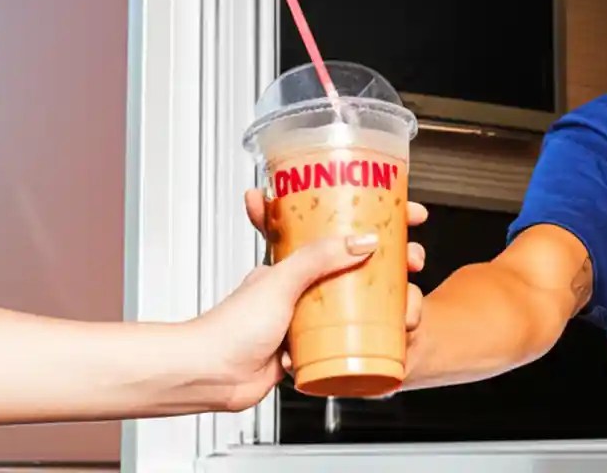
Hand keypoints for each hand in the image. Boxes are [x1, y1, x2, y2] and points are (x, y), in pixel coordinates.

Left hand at [188, 231, 386, 410]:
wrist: (211, 375)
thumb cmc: (230, 327)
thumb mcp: (282, 281)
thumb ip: (319, 258)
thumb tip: (361, 240)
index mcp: (286, 267)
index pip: (327, 242)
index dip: (354, 234)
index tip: (383, 231)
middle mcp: (291, 293)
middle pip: (340, 280)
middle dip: (367, 280)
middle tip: (395, 279)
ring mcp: (294, 324)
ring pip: (338, 316)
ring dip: (358, 318)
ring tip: (384, 316)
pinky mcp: (297, 355)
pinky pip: (329, 350)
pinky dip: (342, 351)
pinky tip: (357, 349)